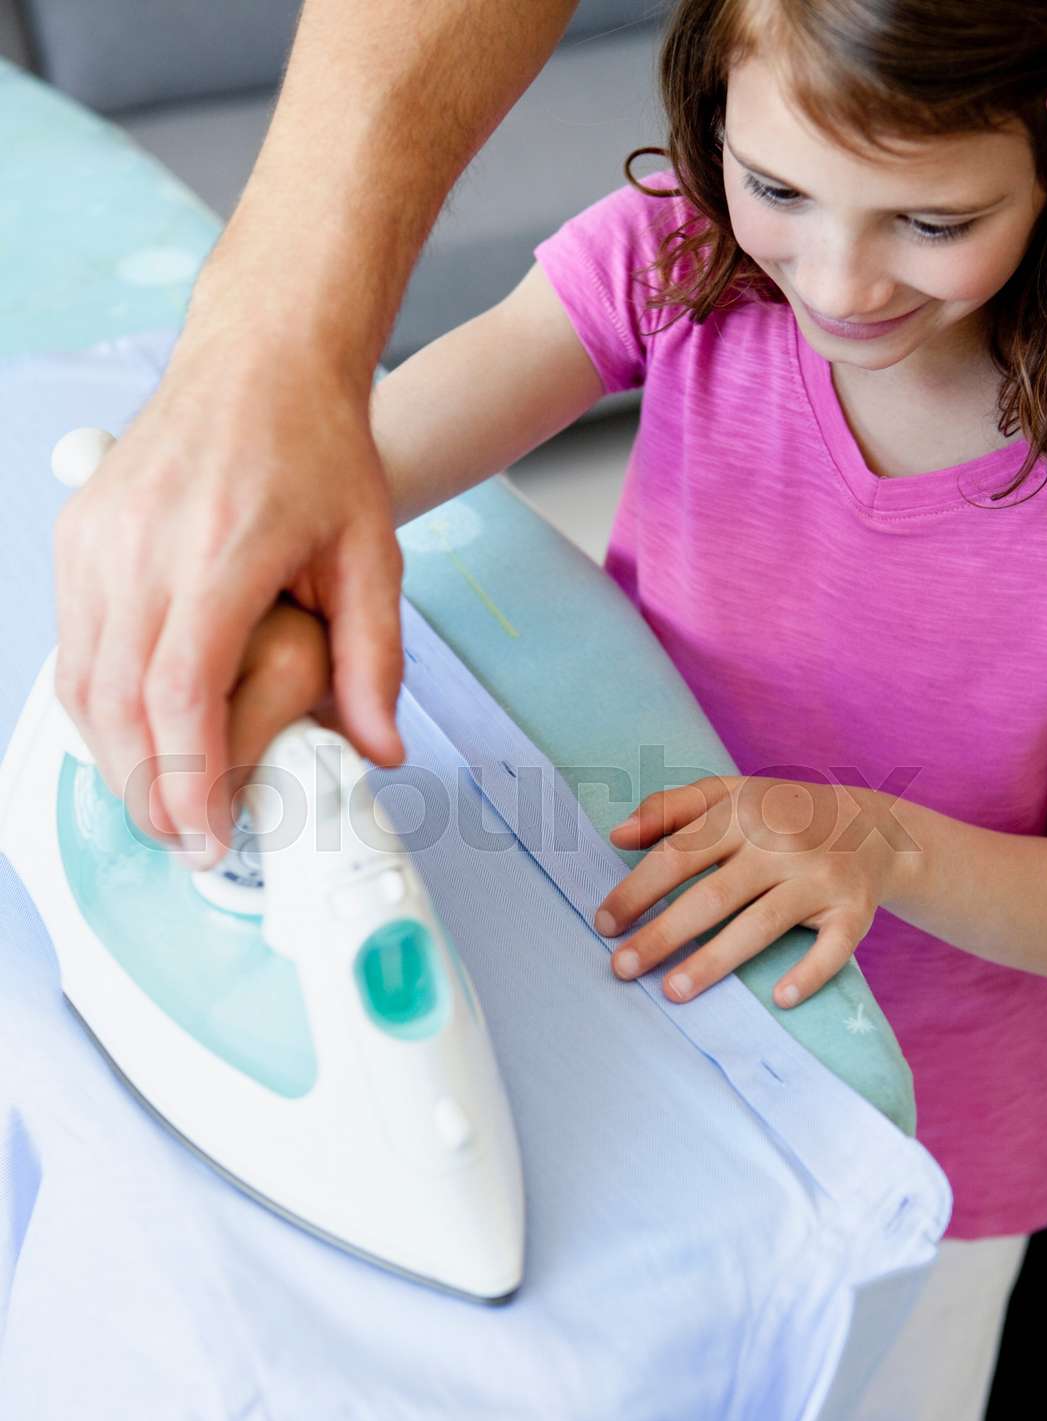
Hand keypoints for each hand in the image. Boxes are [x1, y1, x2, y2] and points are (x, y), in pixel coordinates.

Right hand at [52, 311, 405, 870]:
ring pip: (82, 684)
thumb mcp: (370, 553)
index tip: (209, 834)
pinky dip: (97, 710)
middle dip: (148, 790)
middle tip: (187, 840)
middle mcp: (144, 545)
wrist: (259, 358)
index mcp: (222, 550)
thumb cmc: (317, 448)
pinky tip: (136, 741)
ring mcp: (99, 539)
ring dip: (116, 759)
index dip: (189, 779)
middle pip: (118, 704)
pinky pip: (73, 647)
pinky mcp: (78, 537)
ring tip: (165, 803)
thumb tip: (378, 751)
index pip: (181, 693)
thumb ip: (373, 660)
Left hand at [594, 775, 906, 1009]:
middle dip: (662, 934)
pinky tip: (779, 998)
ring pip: (760, 925)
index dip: (637, 890)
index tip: (604, 924)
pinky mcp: (854, 910)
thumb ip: (670, 809)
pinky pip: (833, 948)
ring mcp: (819, 878)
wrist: (872, 825)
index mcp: (742, 813)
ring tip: (673, 992)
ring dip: (714, 962)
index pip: (679, 855)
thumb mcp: (728, 794)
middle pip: (712, 896)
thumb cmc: (779, 814)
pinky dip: (809, 973)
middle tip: (621, 969)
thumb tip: (616, 836)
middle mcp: (780, 844)